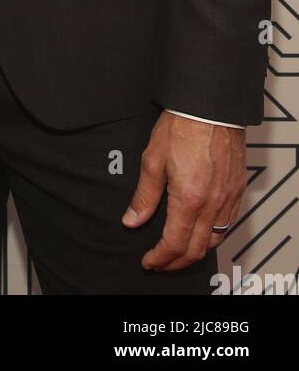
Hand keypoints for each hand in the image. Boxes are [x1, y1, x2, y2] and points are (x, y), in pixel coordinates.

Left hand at [123, 111, 245, 269]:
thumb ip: (144, 196)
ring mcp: (228, 198)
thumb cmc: (182, 127)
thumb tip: (132, 220)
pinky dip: (214, 235)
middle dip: (176, 262)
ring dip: (196, 251)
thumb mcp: (152, 160)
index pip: (174, 243)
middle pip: (196, 249)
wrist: (209, 107)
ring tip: (179, 251)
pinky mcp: (237, 190)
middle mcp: (212, 204)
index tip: (149, 261)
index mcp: (189, 199)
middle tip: (161, 262)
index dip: (160, 258)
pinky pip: (228, 223)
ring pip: (215, 240)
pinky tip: (202, 231)